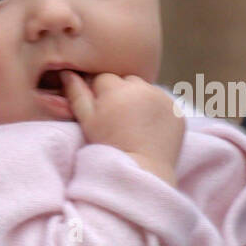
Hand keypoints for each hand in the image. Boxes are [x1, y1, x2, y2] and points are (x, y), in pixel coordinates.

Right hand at [62, 71, 183, 184]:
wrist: (141, 173)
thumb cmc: (108, 148)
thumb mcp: (87, 121)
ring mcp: (163, 99)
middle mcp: (142, 88)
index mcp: (117, 88)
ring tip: (133, 124)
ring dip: (139, 100)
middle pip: (126, 81)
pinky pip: (163, 103)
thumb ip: (76, 94)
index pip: (103, 78)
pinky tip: (148, 128)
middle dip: (120, 94)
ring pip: (145, 90)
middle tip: (117, 119)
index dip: (98, 95)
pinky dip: (156, 111)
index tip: (101, 113)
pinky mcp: (177, 112)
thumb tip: (67, 73)